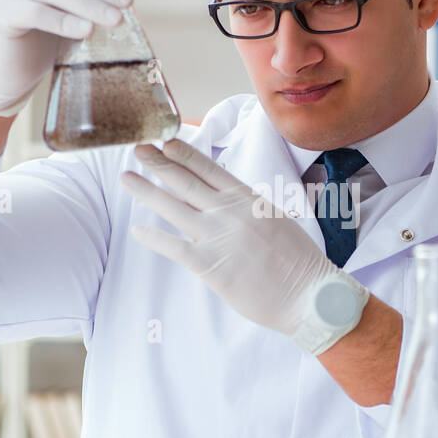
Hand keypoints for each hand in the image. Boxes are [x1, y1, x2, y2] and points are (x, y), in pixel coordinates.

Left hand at [121, 139, 368, 351]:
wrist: (309, 295)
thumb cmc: (299, 261)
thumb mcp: (276, 219)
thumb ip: (250, 209)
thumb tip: (231, 202)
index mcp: (248, 199)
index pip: (210, 169)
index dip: (185, 154)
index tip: (167, 142)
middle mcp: (229, 212)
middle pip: (186, 181)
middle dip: (158, 163)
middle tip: (138, 149)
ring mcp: (218, 237)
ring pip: (173, 207)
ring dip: (147, 191)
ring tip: (127, 178)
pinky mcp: (210, 265)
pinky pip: (173, 247)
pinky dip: (153, 237)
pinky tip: (137, 229)